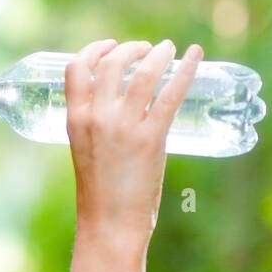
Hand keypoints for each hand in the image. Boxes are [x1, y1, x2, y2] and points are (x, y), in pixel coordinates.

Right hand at [65, 37, 203, 245]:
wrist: (108, 226)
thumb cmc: (100, 195)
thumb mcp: (86, 151)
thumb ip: (99, 126)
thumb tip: (127, 106)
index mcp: (75, 121)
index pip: (76, 69)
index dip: (94, 49)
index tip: (109, 46)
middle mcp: (96, 118)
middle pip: (112, 63)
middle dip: (131, 48)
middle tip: (147, 50)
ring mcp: (123, 127)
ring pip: (143, 72)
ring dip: (158, 54)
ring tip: (168, 50)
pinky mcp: (150, 138)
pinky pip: (171, 93)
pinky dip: (186, 69)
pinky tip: (196, 56)